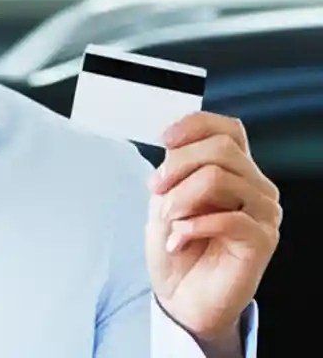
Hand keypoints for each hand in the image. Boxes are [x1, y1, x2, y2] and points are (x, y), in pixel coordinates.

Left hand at [146, 112, 280, 349]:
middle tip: (156, 189)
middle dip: (177, 165)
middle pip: (221, 148)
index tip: (165, 139)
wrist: (181, 295)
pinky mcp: (262, 239)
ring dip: (181, 197)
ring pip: (219, 178)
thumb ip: (176, 170)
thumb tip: (176, 146)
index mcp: (234, 170)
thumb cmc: (176, 245)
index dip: (196, 126)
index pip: (228, 129)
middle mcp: (255, 186)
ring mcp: (263, 212)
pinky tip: (179, 239)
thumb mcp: (166, 198)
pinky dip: (192, 226)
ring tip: (169, 220)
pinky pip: (228, 217)